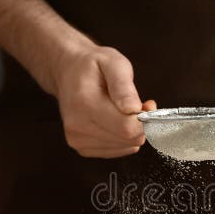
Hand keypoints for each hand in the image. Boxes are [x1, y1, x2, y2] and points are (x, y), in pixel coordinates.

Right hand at [51, 42, 155, 157]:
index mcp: (85, 103)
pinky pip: (118, 150)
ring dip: (132, 131)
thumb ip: (124, 87)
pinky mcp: (82, 148)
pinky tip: (116, 121)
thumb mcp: (113, 63)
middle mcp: (77, 126)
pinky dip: (123, 138)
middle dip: (141, 124)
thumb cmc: (92, 65)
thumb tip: (133, 109)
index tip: (146, 105)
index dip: (145, 119)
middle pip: (128, 140)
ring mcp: (78, 140)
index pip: (127, 128)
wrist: (68, 72)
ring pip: (126, 147)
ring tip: (124, 111)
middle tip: (137, 105)